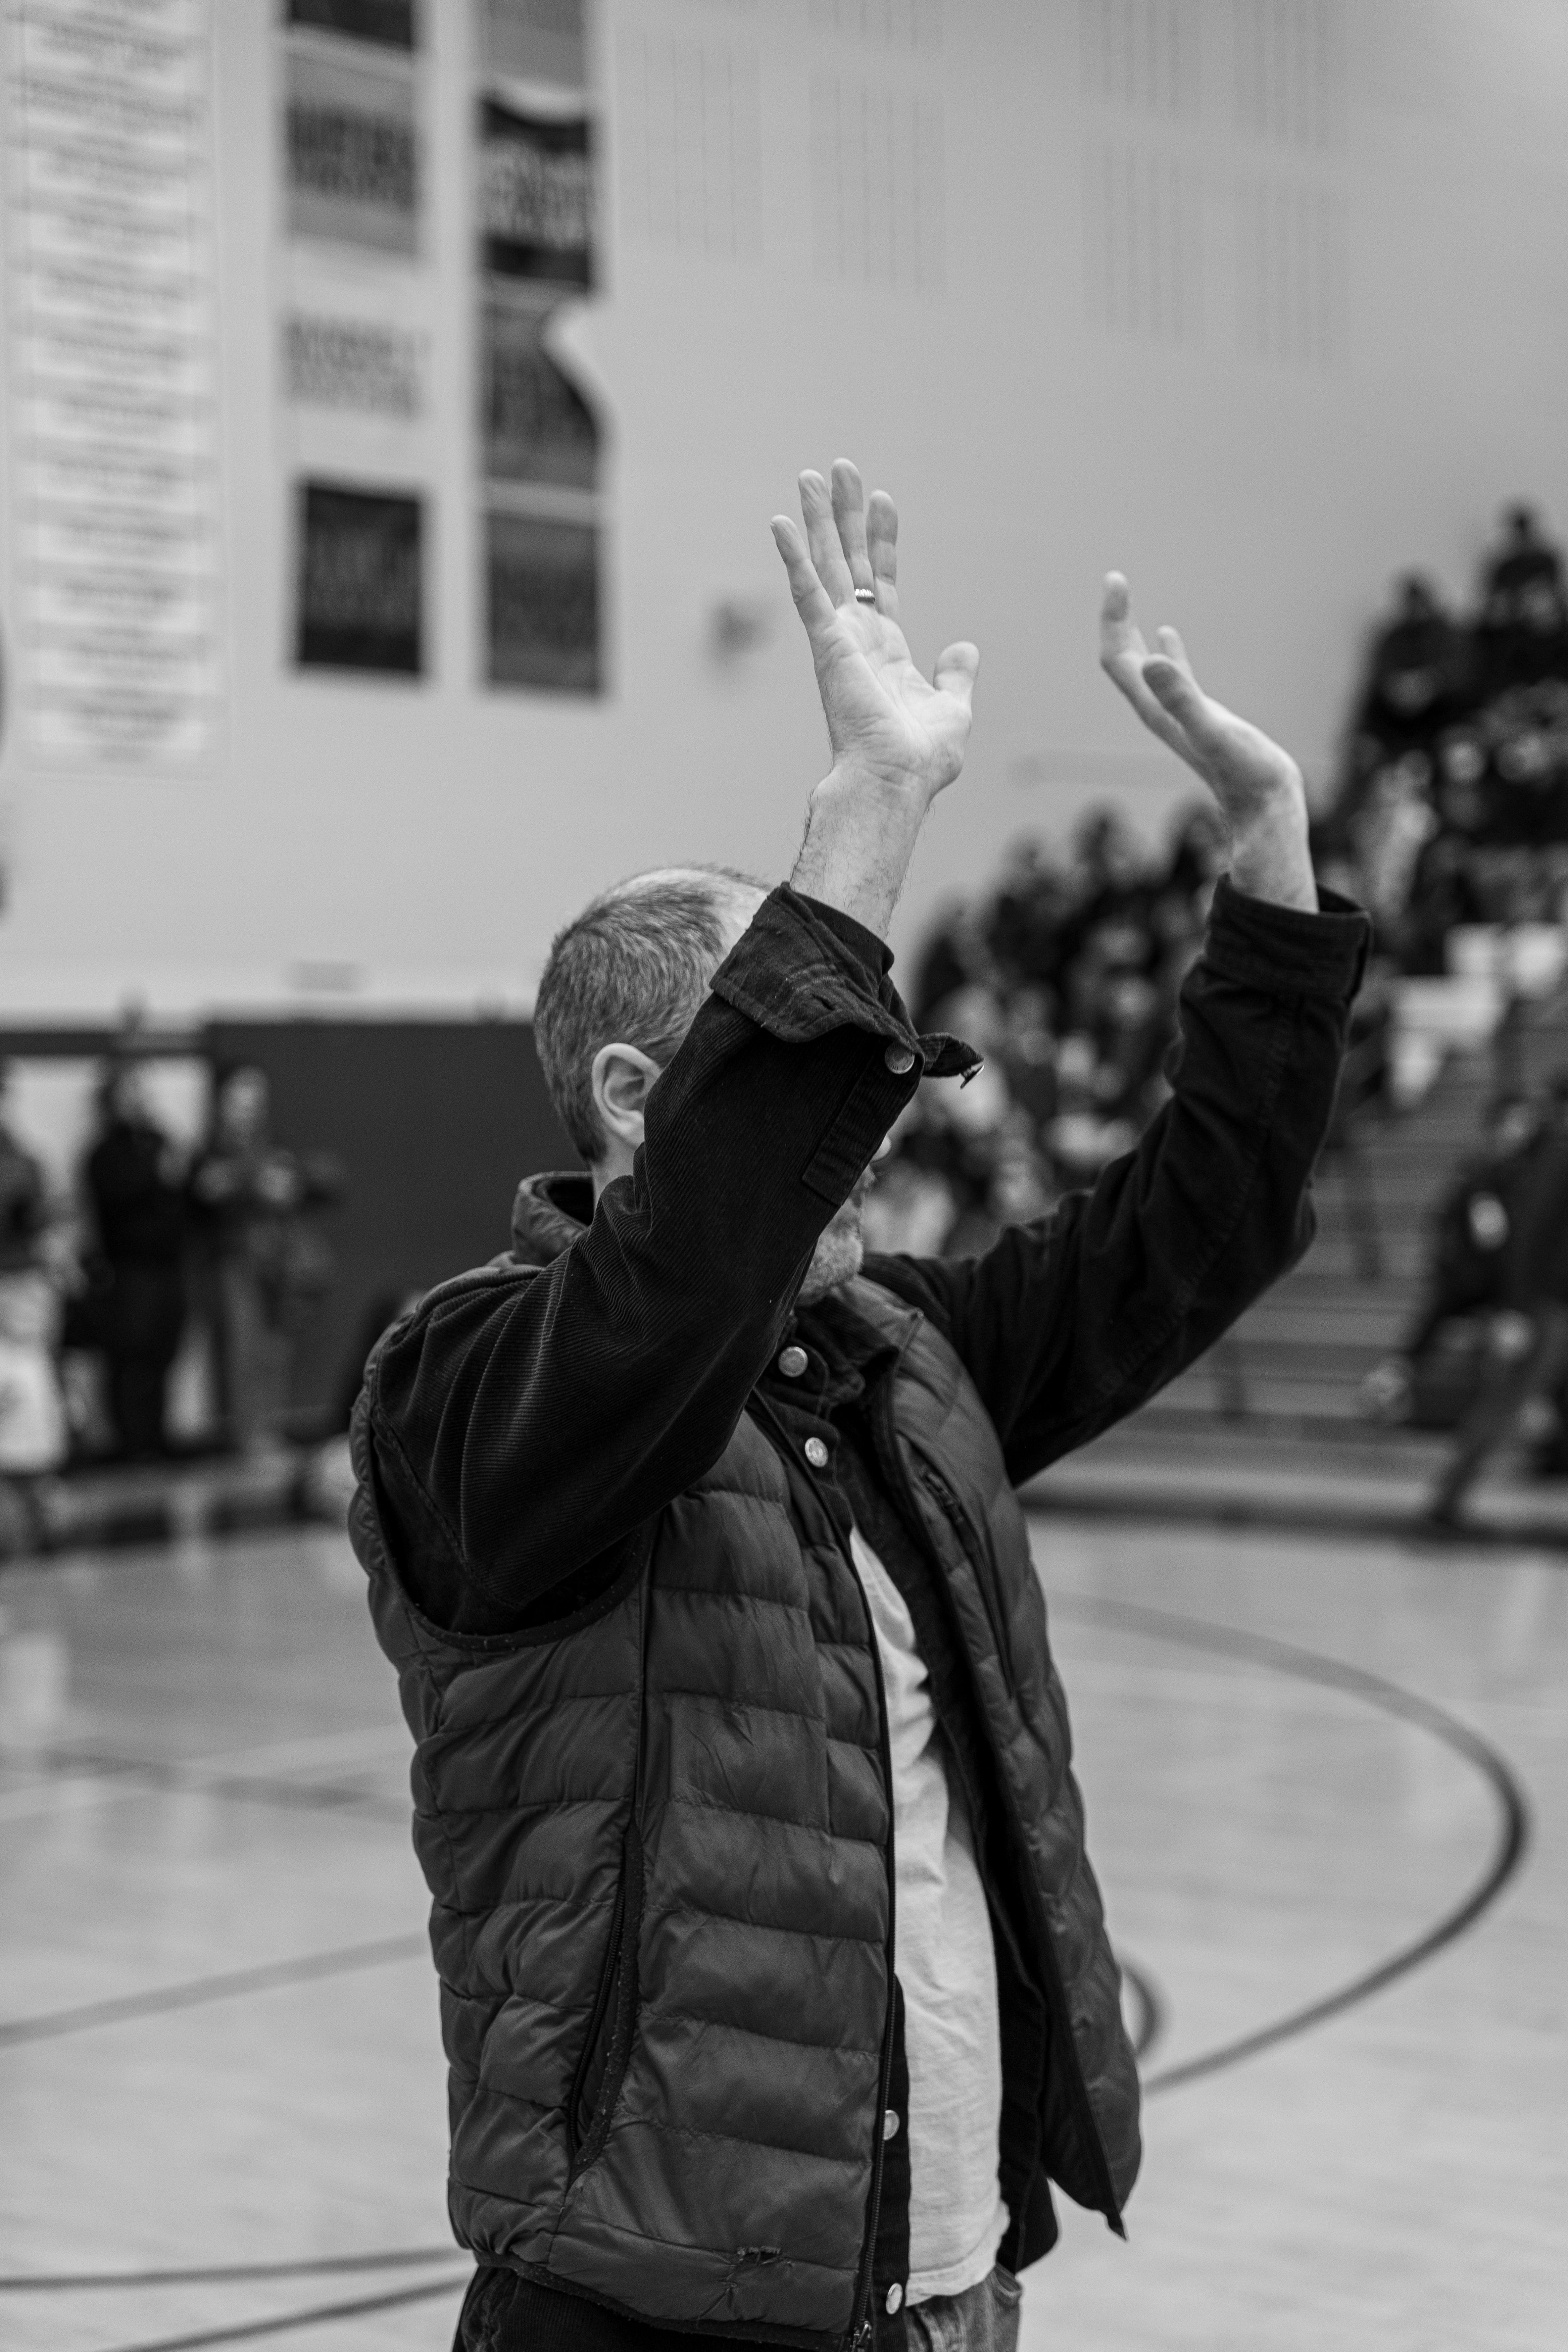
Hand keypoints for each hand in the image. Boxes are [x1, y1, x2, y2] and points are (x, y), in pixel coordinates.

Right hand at [772, 462, 977, 808]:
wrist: (897, 780)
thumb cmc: (921, 758)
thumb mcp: (954, 706)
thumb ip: (957, 674)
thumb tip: (965, 647)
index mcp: (884, 649)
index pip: (881, 580)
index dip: (883, 540)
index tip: (883, 500)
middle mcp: (856, 637)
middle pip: (849, 561)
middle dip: (845, 513)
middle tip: (838, 468)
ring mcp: (838, 639)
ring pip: (825, 565)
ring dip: (816, 519)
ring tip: (808, 475)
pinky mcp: (827, 644)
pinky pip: (805, 592)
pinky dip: (793, 556)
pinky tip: (779, 522)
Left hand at [1098, 573, 1315, 911]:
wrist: (1264, 803)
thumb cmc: (1243, 771)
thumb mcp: (1211, 728)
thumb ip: (1181, 697)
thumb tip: (1150, 660)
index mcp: (1154, 709)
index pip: (1117, 660)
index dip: (1112, 620)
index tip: (1116, 581)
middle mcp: (1159, 711)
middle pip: (1122, 661)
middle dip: (1115, 621)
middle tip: (1114, 581)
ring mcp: (1178, 713)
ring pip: (1144, 667)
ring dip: (1132, 635)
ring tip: (1126, 603)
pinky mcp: (1201, 716)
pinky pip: (1174, 677)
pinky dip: (1167, 652)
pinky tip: (1166, 634)